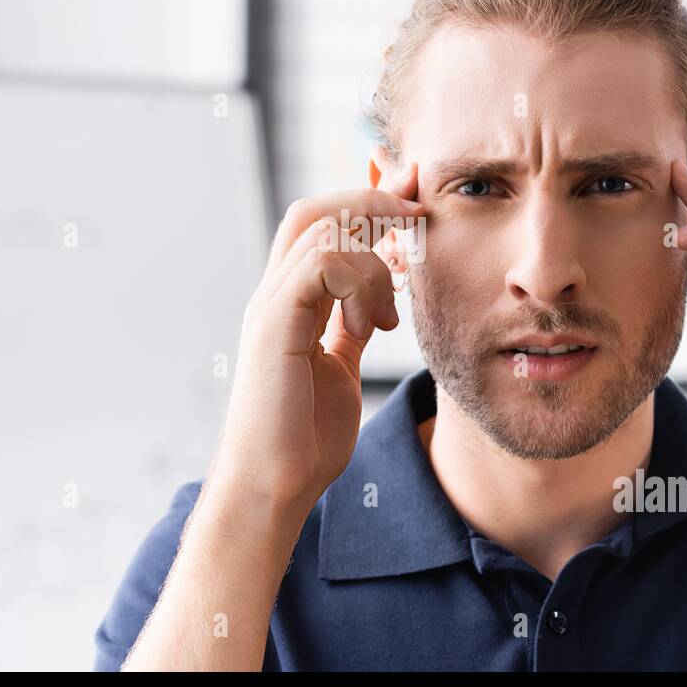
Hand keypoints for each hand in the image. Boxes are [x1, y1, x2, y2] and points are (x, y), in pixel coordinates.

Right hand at [211, 165, 424, 509]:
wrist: (274, 487)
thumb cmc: (304, 439)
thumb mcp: (340, 369)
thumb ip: (350, 330)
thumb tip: (378, 304)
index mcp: (289, 301)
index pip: (321, 225)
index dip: (366, 202)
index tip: (414, 200)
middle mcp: (274, 294)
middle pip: (314, 209)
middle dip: (371, 199)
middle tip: (417, 213)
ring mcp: (269, 306)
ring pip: (321, 228)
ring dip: (372, 254)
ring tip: (388, 307)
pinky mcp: (274, 325)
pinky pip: (320, 263)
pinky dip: (359, 280)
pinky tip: (371, 325)